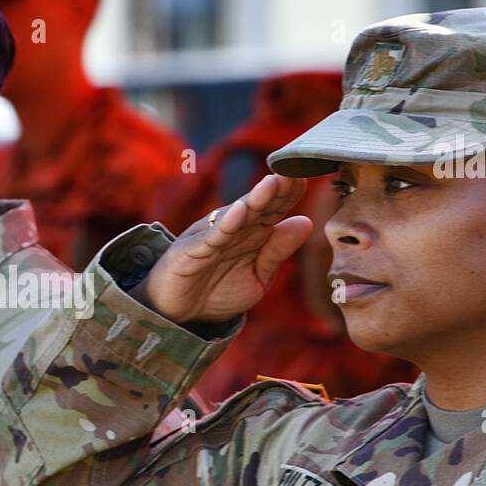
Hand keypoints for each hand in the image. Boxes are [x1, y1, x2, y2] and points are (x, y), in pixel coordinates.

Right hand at [143, 173, 313, 323]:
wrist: (177, 314)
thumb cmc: (217, 291)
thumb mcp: (257, 276)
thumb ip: (278, 251)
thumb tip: (306, 221)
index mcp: (252, 233)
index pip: (275, 208)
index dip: (290, 193)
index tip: (308, 176)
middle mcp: (233, 228)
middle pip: (259, 205)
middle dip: (277, 189)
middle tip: (296, 171)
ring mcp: (212, 237)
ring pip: (237, 215)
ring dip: (255, 199)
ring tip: (272, 183)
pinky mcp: (192, 251)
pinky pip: (211, 237)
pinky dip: (224, 225)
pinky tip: (238, 212)